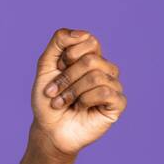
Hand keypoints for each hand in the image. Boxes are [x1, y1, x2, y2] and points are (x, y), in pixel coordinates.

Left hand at [31, 28, 126, 157]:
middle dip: (65, 77)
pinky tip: (80, 108)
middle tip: (52, 93)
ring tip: (61, 103)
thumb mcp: (45, 67)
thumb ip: (58, 43)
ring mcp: (113, 85)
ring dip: (72, 91)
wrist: (48, 129)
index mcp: (90, 57)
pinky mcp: (117, 103)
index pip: (89, 40)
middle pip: (90, 60)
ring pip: (96, 76)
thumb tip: (81, 33)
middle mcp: (104, 69)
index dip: (68, 55)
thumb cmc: (48, 99)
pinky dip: (85, 100)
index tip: (57, 70)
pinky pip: (106, 92)